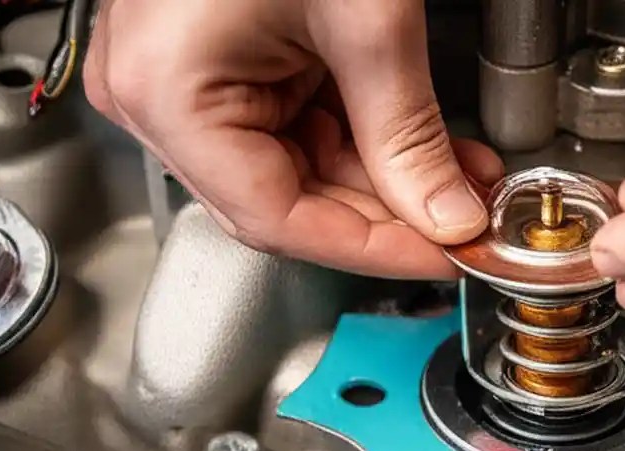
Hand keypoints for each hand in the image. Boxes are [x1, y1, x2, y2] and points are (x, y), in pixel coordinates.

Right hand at [84, 0, 501, 278]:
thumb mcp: (366, 22)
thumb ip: (407, 132)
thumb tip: (446, 214)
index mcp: (169, 92)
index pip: (276, 220)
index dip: (371, 247)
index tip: (441, 253)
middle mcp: (160, 96)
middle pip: (288, 199)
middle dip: (390, 211)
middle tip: (464, 217)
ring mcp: (185, 80)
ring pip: (299, 169)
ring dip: (386, 177)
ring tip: (461, 176)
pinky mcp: (219, 61)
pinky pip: (295, 125)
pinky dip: (364, 138)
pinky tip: (423, 146)